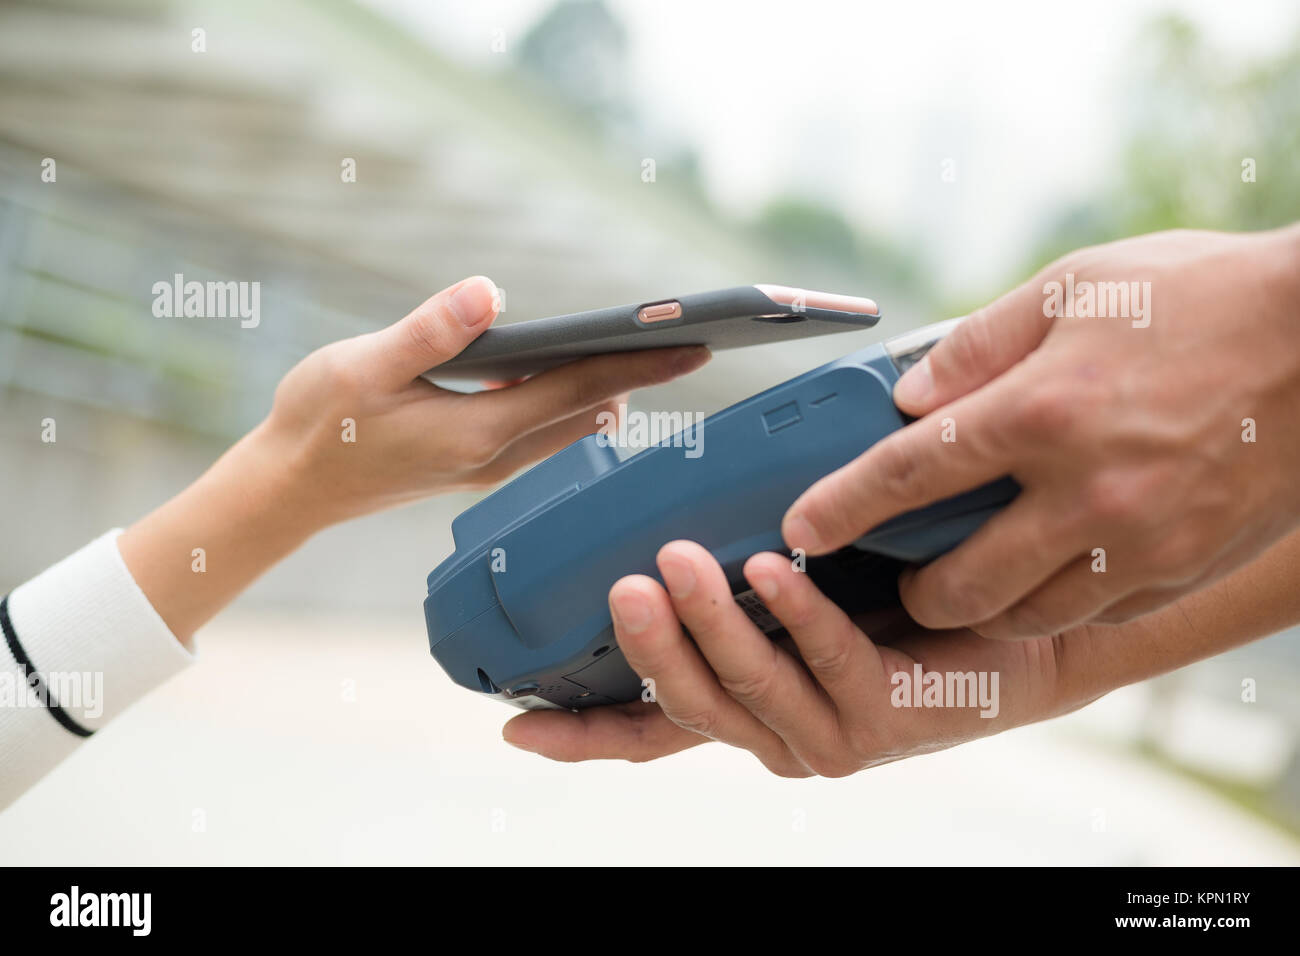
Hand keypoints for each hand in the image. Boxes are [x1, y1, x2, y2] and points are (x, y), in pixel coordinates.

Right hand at [264, 275, 709, 523]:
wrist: (287, 490)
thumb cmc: (317, 424)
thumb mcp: (361, 367)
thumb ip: (428, 332)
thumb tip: (490, 292)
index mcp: (476, 430)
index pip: (578, 389)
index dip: (639, 365)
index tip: (692, 344)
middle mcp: (494, 455)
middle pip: (590, 409)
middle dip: (643, 376)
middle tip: (696, 341)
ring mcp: (487, 465)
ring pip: (571, 426)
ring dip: (613, 391)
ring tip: (653, 354)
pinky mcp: (474, 463)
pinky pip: (545, 433)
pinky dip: (576, 403)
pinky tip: (585, 380)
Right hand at [503, 541, 1080, 776]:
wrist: (1020, 635)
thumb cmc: (901, 602)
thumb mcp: (801, 591)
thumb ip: (743, 577)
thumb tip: (679, 507)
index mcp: (748, 711)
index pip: (649, 733)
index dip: (581, 735)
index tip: (517, 722)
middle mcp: (776, 737)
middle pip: (685, 705)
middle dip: (648, 645)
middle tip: (622, 582)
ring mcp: (827, 738)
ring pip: (746, 686)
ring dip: (708, 622)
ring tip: (679, 561)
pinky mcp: (882, 720)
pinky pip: (826, 659)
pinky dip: (796, 612)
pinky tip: (773, 566)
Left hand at [782, 226, 1299, 637]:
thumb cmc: (1197, 298)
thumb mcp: (1072, 286)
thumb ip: (978, 345)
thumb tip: (909, 397)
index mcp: (1041, 410)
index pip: (907, 476)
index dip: (839, 508)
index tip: (801, 530)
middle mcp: (1084, 490)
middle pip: (957, 585)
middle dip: (912, 591)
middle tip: (904, 568)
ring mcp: (1137, 540)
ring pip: (1022, 618)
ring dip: (981, 605)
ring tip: (973, 572)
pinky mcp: (1179, 567)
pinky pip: (1091, 614)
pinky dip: (1054, 602)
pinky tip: (1051, 565)